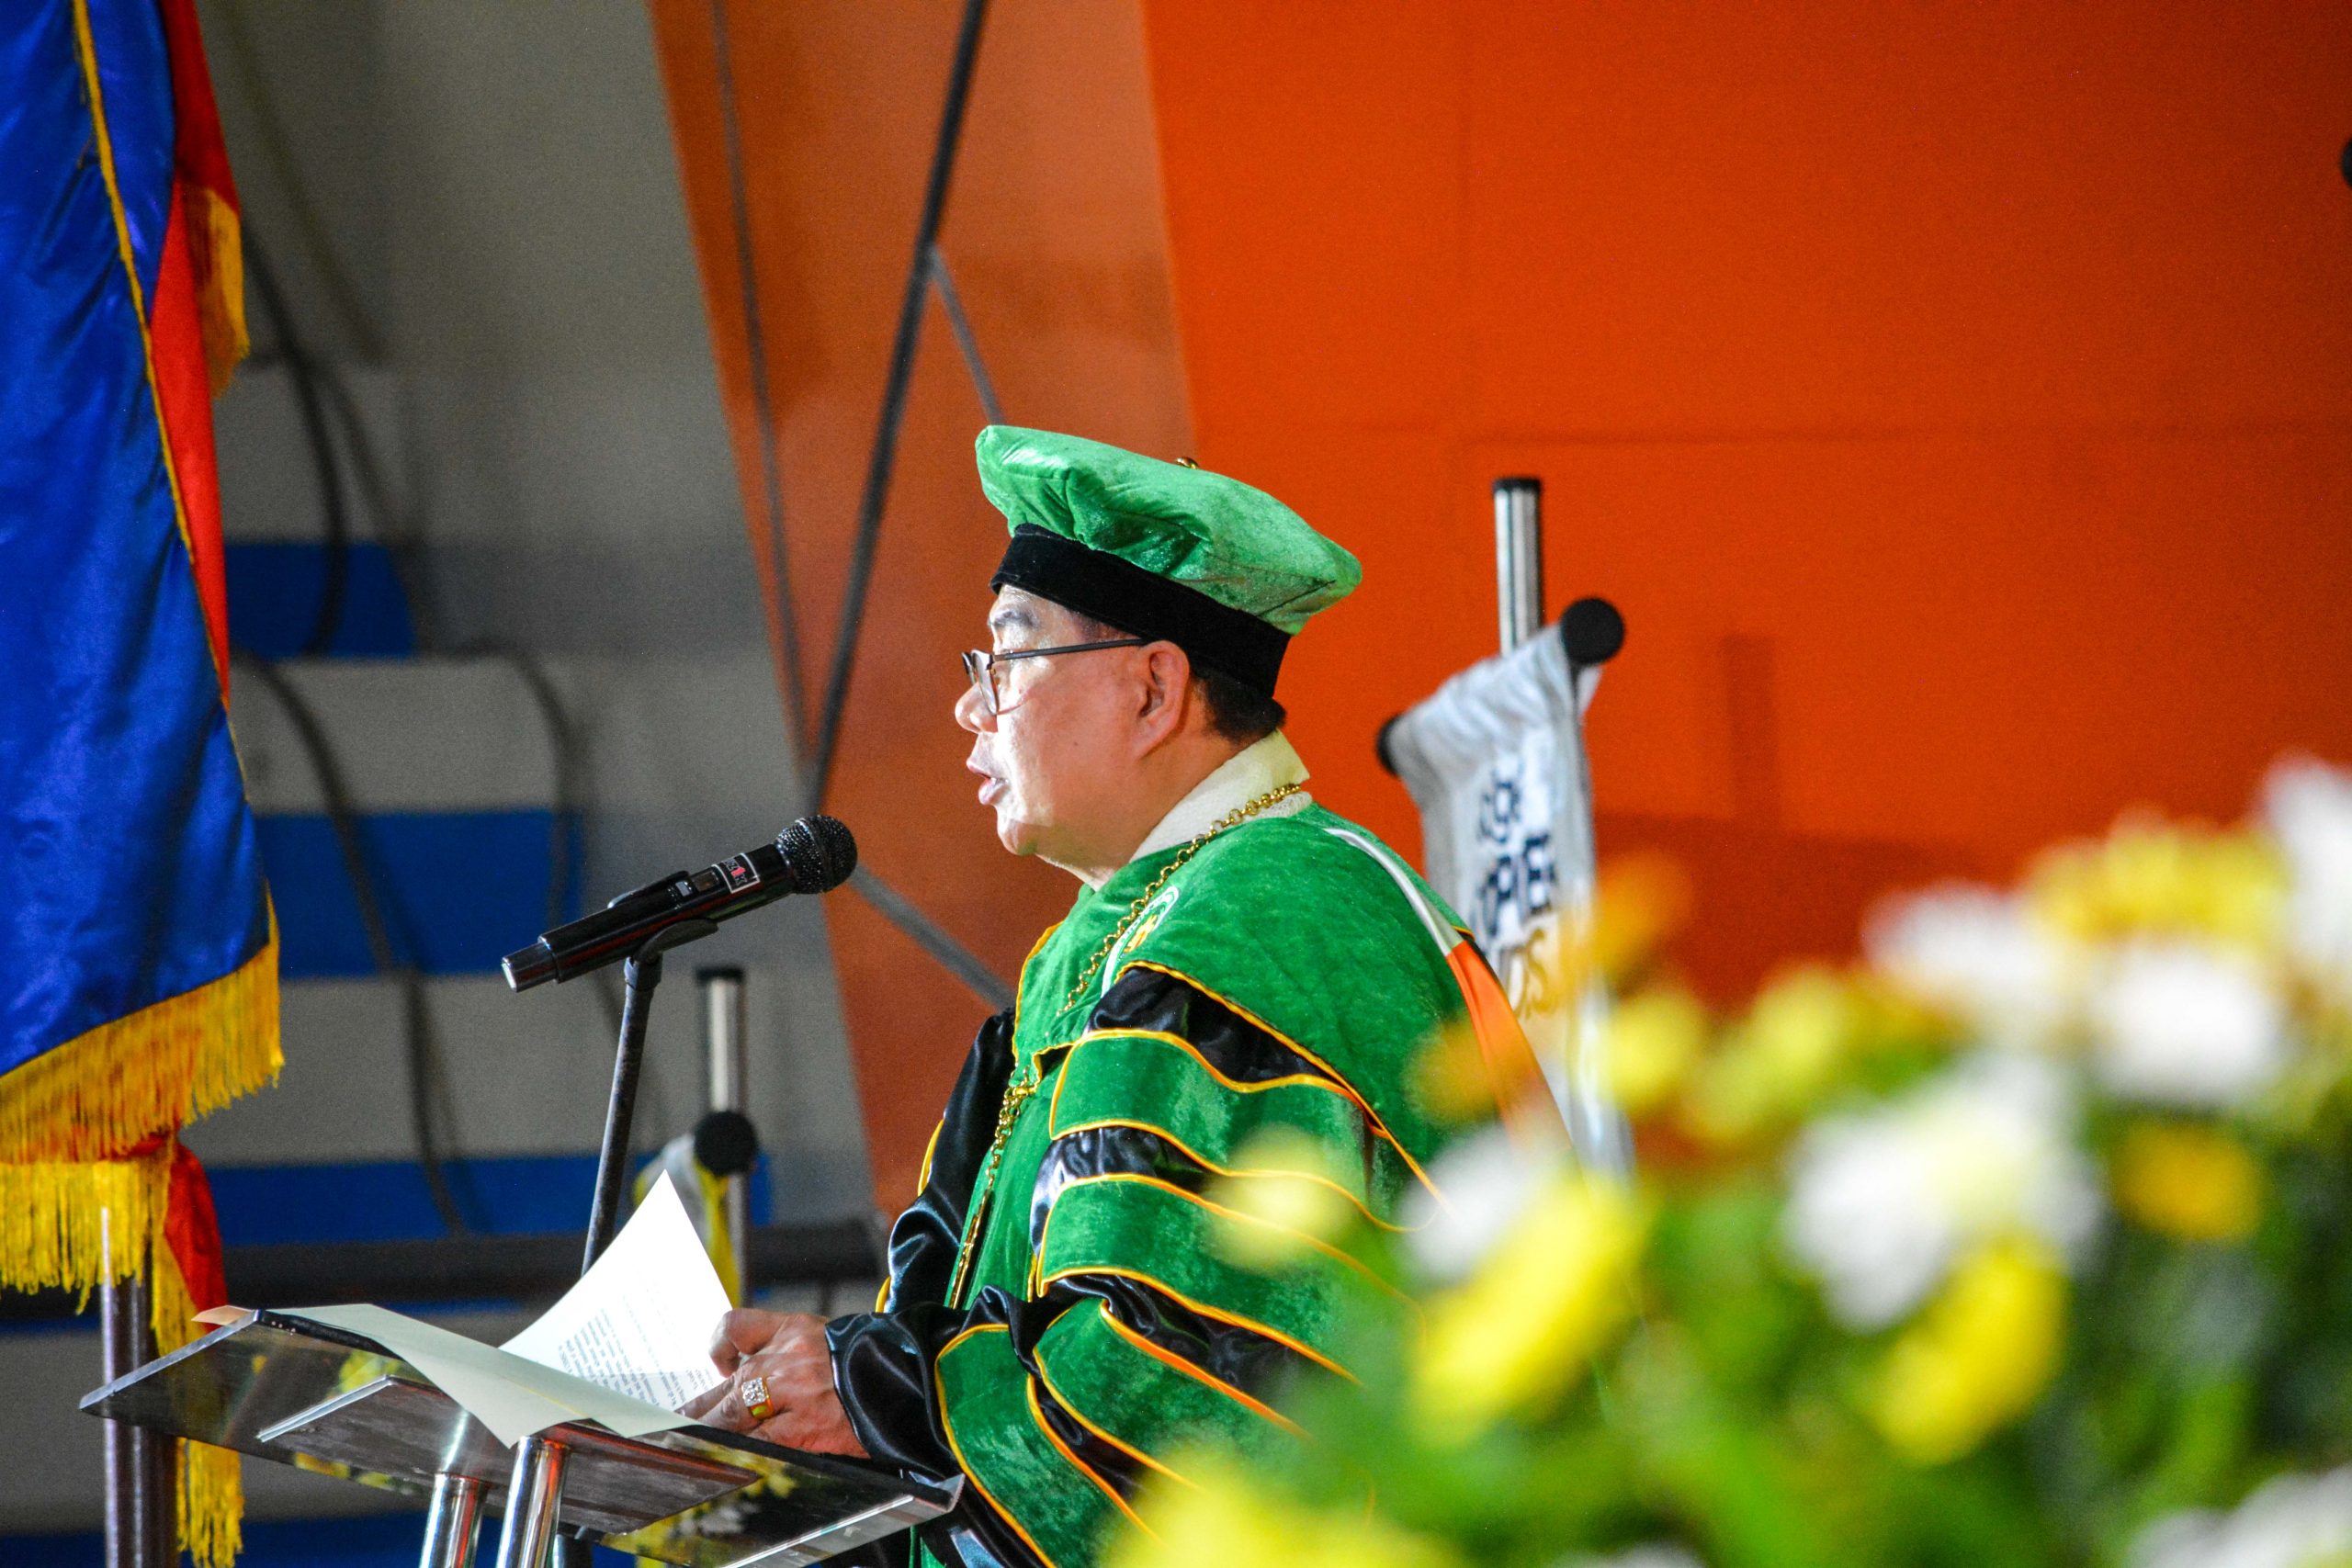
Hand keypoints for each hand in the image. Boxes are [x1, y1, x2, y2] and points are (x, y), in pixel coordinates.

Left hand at [680, 1308, 868, 1456]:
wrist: (912, 1378)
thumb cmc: (871, 1362)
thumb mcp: (828, 1342)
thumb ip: (791, 1355)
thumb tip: (752, 1377)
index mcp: (794, 1328)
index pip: (735, 1327)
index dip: (719, 1348)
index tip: (720, 1366)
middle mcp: (786, 1356)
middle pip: (728, 1384)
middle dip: (701, 1409)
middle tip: (681, 1422)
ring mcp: (792, 1392)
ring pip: (732, 1414)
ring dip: (712, 1432)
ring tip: (695, 1444)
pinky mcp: (801, 1427)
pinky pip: (756, 1443)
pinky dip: (742, 1452)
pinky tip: (733, 1460)